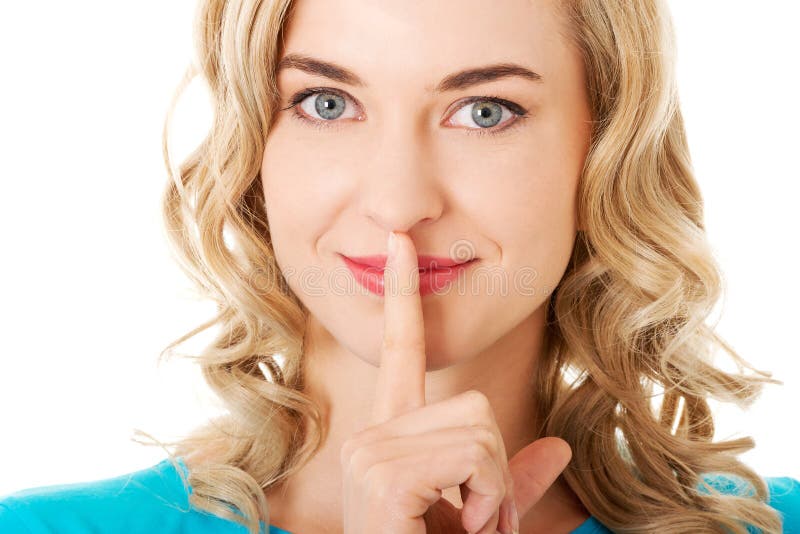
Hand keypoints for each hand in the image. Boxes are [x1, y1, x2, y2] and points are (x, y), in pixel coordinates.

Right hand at [340, 231, 571, 533]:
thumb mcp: (486, 517)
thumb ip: (514, 481)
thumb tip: (560, 450)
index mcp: (391, 436)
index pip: (401, 353)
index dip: (405, 297)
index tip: (399, 243)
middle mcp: (371, 435)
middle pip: (475, 404)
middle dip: (493, 468)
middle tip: (469, 518)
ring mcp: (370, 451)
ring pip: (479, 427)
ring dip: (491, 488)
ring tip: (460, 526)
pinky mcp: (382, 471)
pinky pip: (473, 454)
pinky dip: (485, 499)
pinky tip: (452, 526)